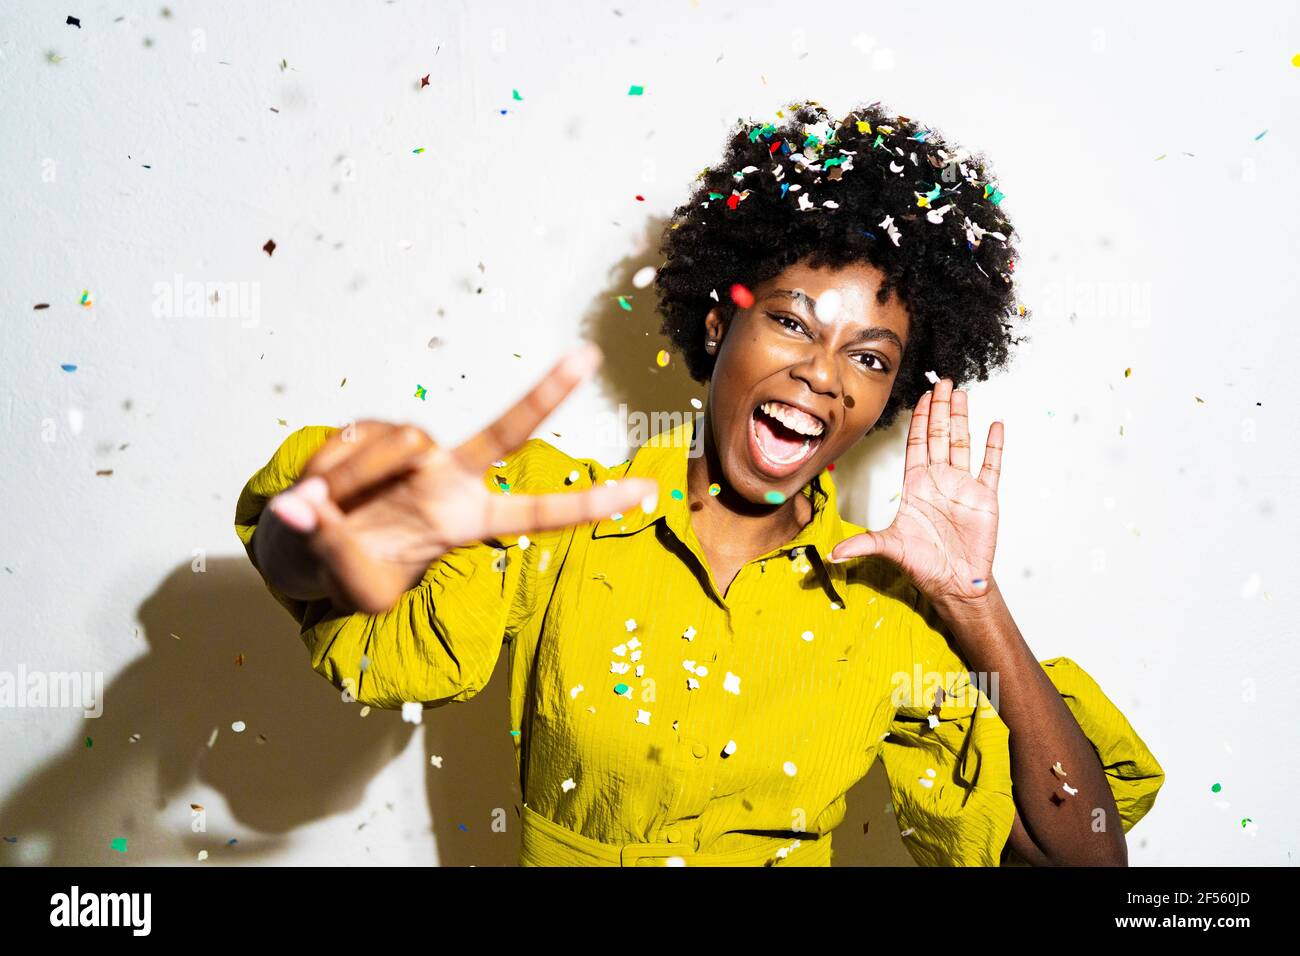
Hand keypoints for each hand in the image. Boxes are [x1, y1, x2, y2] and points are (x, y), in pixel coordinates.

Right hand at [266, 343, 658, 613]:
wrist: (302, 549)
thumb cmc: (346, 572)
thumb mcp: (353, 586)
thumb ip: (333, 548)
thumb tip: (302, 505)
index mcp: (466, 523)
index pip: (538, 514)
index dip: (590, 505)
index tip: (645, 492)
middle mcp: (450, 478)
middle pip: (505, 434)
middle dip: (547, 394)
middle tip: (589, 357)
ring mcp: (414, 450)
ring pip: (400, 446)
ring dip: (354, 482)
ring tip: (323, 512)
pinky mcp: (373, 429)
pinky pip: (353, 444)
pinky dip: (328, 473)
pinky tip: (312, 492)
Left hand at [827, 379, 1002, 603]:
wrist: (955, 584)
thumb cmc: (923, 565)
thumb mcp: (890, 549)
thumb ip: (864, 545)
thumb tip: (833, 554)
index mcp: (917, 485)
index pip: (917, 444)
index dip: (919, 420)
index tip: (921, 397)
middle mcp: (939, 480)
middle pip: (940, 436)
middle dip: (939, 409)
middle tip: (941, 381)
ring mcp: (963, 486)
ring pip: (963, 443)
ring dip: (962, 418)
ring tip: (961, 393)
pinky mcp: (984, 498)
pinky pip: (990, 466)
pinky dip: (993, 446)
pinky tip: (994, 426)